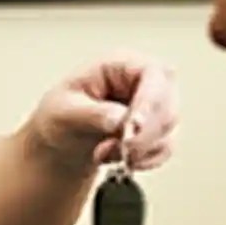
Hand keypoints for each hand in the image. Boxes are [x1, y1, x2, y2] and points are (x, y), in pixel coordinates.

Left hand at [30, 50, 178, 171]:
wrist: (59, 141)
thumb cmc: (59, 115)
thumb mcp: (63, 111)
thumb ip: (92, 114)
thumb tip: (120, 119)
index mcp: (120, 64)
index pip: (153, 74)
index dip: (149, 101)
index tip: (132, 127)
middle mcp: (143, 81)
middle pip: (166, 104)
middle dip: (140, 134)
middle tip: (112, 150)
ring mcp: (153, 106)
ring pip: (167, 129)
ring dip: (136, 149)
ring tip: (101, 153)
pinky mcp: (156, 130)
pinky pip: (164, 148)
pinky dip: (142, 159)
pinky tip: (116, 159)